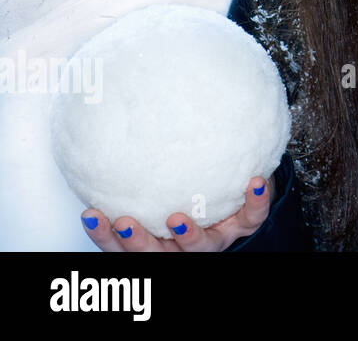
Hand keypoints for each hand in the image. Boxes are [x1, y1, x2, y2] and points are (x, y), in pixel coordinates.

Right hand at [79, 175, 275, 251]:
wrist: (242, 188)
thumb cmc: (196, 184)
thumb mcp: (169, 177)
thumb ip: (147, 160)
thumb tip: (118, 115)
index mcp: (159, 237)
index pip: (123, 243)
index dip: (105, 235)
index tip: (91, 214)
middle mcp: (184, 243)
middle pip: (155, 253)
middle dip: (137, 241)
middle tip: (126, 222)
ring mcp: (216, 236)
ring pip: (198, 246)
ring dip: (187, 234)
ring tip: (177, 217)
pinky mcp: (247, 223)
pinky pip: (253, 215)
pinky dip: (255, 200)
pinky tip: (256, 182)